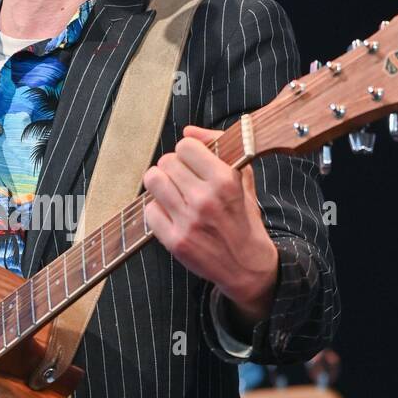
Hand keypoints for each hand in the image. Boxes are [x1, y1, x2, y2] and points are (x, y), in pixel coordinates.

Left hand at [142, 124, 278, 333]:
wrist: (247, 266)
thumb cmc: (244, 220)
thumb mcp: (242, 180)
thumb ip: (219, 148)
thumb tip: (189, 131)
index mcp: (225, 181)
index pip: (185, 146)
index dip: (187, 152)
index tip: (192, 162)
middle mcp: (205, 200)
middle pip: (166, 162)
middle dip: (173, 168)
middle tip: (182, 179)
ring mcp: (188, 221)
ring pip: (153, 181)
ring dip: (160, 184)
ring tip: (171, 191)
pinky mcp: (175, 241)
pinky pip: (149, 211)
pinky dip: (158, 210)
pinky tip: (171, 214)